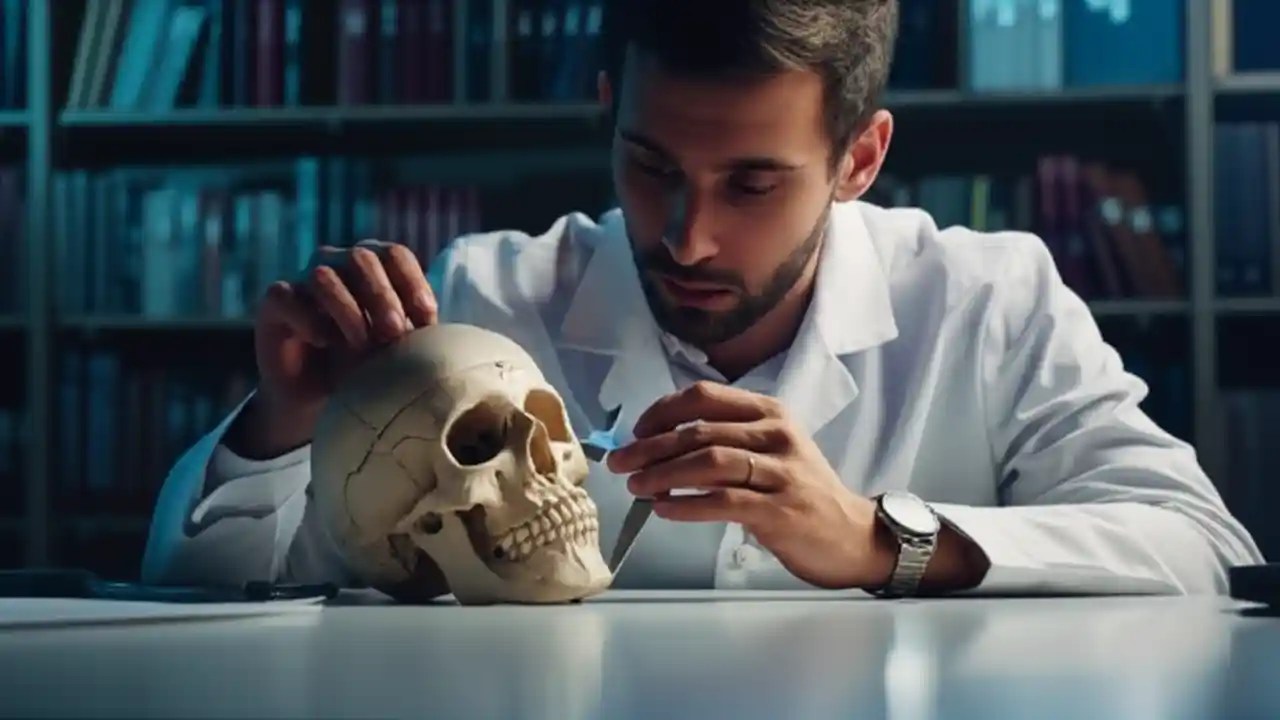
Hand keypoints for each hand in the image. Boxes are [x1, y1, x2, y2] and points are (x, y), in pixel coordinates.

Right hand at [229, 240, 438, 458]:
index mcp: (373, 267)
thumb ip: (415, 335)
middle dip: (383, 296)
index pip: (396, 254)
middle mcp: (337, 263)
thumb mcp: (396, 352)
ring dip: (349, 310)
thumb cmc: (363, 368)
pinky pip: (287, 295)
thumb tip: (443, 336)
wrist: (317, 399)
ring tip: (362, 346)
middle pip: (363, 258)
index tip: (427, 320)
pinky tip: (325, 342)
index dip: (413, 282)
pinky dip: (310, 319)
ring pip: (325, 274)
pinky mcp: (274, 301)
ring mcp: (302, 279)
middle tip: (394, 334)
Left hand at [605, 381, 894, 589]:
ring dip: (663, 475)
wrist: (852, 535)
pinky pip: (724, 501)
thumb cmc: (801, 492)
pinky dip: (687, 505)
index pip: (704, 396)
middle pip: (699, 432)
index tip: (636, 431)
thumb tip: (658, 445)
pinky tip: (664, 510)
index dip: (662, 411)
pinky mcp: (781, 510)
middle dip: (650, 447)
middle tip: (619, 462)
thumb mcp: (771, 452)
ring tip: (635, 487)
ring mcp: (781, 473)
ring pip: (709, 463)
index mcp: (769, 413)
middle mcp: (776, 435)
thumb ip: (726, 441)